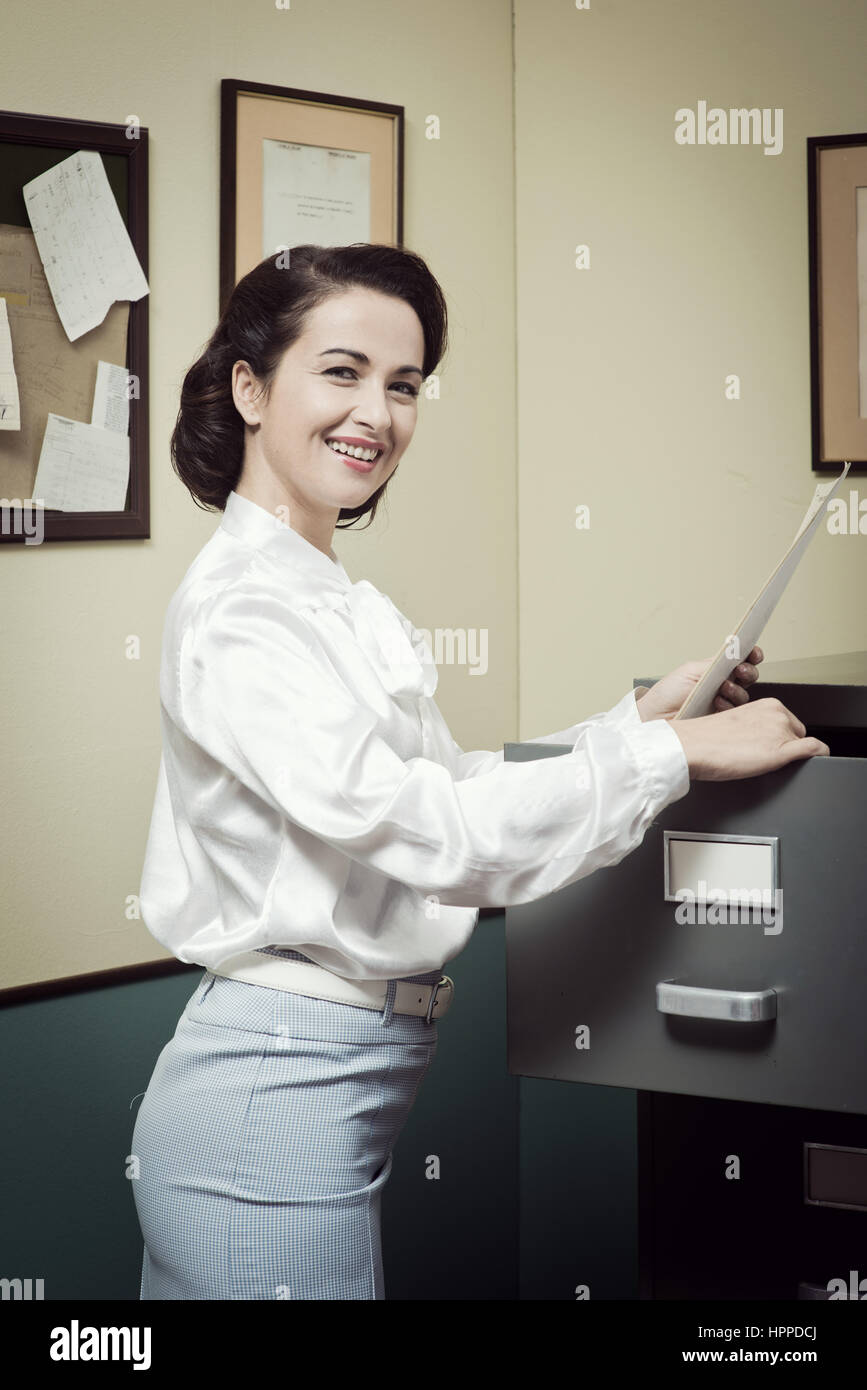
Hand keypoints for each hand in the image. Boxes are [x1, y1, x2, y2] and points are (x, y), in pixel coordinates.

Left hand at [635, 647, 763, 722]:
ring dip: (736, 689)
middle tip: (739, 670)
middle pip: (749, 675)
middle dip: (749, 671)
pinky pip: (737, 711)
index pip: (740, 659)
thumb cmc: (668, 693)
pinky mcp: (722, 719)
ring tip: (722, 688)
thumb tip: (733, 651)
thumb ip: (714, 662)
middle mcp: (723, 684)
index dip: (751, 654)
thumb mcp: (691, 671)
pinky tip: (717, 702)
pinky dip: (729, 704)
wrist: (657, 717)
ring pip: (744, 694)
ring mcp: (724, 702)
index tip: (753, 652)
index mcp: (716, 668)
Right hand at [670, 697, 828, 780]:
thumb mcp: (736, 723)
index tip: (768, 745)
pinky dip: (818, 755)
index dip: (780, 737)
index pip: (788, 723)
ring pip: (805, 744)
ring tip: (766, 762)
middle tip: (764, 756)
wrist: (691, 747)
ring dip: (794, 755)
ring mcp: (781, 731)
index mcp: (767, 704)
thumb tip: (762, 739)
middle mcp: (777, 713)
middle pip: (797, 733)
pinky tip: (814, 761)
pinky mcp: (782, 750)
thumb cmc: (705, 738)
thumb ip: (755, 726)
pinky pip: (815, 750)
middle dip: (787, 745)